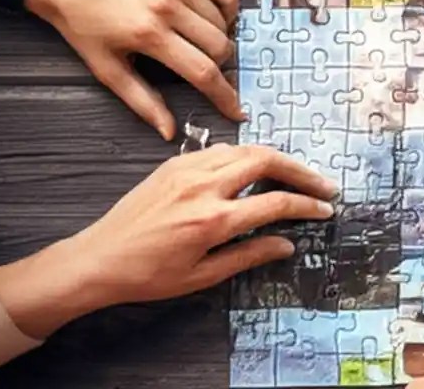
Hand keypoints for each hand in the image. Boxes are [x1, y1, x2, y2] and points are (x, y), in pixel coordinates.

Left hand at [0, 144, 335, 338]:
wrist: (97, 259)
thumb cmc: (148, 275)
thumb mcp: (202, 275)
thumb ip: (249, 255)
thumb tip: (286, 244)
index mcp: (213, 220)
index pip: (276, 202)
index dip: (307, 205)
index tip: (326, 208)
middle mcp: (203, 187)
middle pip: (266, 160)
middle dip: (301, 171)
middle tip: (321, 184)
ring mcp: (187, 169)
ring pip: (245, 148)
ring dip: (276, 158)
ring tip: (294, 174)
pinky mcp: (174, 162)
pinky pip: (221, 149)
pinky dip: (246, 155)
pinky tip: (255, 167)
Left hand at [27, 0, 240, 139]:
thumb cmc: (83, 23)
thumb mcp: (107, 69)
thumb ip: (142, 102)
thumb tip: (169, 131)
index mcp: (149, 35)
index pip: (203, 72)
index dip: (225, 96)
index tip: (236, 109)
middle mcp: (167, 6)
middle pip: (220, 47)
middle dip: (219, 65)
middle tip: (204, 66)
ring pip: (225, 21)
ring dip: (221, 38)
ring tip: (201, 40)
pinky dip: (228, 8)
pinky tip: (214, 16)